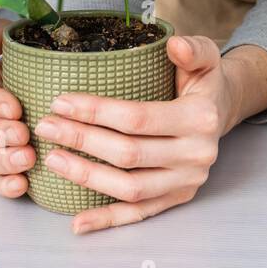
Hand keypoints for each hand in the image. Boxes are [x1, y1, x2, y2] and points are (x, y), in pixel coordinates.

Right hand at [0, 18, 33, 198]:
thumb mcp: (31, 36)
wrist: (78, 83)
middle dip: (1, 134)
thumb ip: (3, 33)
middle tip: (24, 135)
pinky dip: (7, 185)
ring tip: (27, 159)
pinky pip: (1, 181)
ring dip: (5, 161)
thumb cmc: (51, 59)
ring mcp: (2, 145)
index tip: (15, 106)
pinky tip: (22, 185)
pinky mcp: (14, 167)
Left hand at [36, 34, 234, 234]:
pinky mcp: (178, 198)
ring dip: (86, 176)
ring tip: (52, 159)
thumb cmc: (201, 83)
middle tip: (46, 127)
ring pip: (130, 187)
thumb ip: (193, 49)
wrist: (220, 112)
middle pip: (128, 154)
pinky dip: (107, 220)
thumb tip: (175, 45)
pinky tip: (77, 223)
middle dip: (81, 140)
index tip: (60, 102)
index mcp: (200, 118)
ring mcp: (188, 181)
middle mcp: (197, 154)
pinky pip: (139, 214)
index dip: (96, 112)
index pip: (138, 118)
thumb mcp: (204, 57)